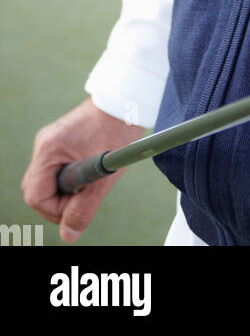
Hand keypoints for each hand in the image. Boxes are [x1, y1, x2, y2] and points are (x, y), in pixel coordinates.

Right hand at [21, 99, 145, 242]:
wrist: (127, 99)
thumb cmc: (117, 131)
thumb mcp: (103, 175)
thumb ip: (84, 208)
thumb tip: (68, 235)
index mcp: (48, 150)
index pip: (36, 197)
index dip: (56, 210)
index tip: (80, 205)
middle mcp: (44, 145)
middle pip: (37, 190)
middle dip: (59, 202)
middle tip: (86, 195)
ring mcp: (50, 142)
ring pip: (47, 182)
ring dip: (67, 189)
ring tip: (92, 178)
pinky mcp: (60, 141)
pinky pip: (56, 170)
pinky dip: (71, 177)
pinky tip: (91, 169)